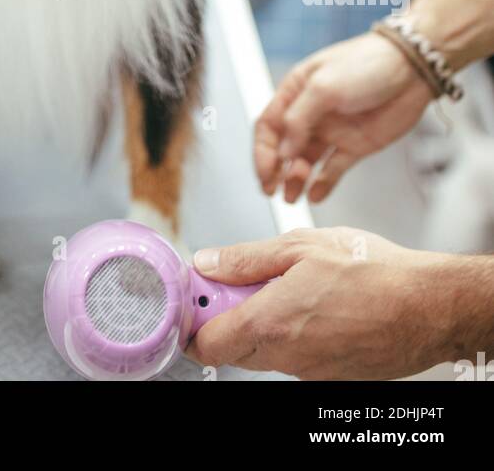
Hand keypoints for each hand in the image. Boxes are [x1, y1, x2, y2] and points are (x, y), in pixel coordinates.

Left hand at [187, 228, 452, 379]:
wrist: (428, 307)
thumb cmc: (372, 272)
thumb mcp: (301, 246)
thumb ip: (247, 258)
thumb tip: (207, 263)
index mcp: (270, 323)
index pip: (207, 344)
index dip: (196, 318)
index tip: (200, 293)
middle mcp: (286, 357)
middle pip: (233, 348)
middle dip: (230, 316)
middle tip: (249, 280)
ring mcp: (310, 372)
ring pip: (266, 352)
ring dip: (264, 322)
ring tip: (293, 286)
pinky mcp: (331, 377)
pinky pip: (297, 357)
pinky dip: (295, 334)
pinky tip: (318, 305)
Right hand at [255, 33, 431, 202]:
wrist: (410, 69)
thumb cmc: (365, 65)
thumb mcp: (324, 87)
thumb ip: (299, 120)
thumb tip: (282, 153)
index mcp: (295, 93)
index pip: (268, 126)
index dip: (263, 152)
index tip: (265, 175)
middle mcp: (310, 114)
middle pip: (283, 148)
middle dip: (275, 171)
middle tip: (275, 191)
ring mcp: (332, 132)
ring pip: (305, 162)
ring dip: (296, 180)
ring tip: (295, 195)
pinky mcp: (354, 146)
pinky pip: (332, 171)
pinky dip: (322, 185)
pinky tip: (315, 196)